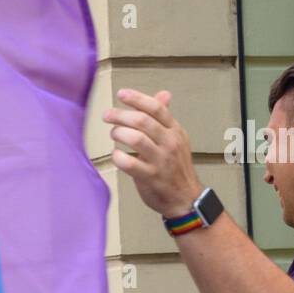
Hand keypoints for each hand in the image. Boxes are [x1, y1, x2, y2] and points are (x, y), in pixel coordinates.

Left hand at [103, 89, 203, 218]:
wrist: (186, 198)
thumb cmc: (175, 168)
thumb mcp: (175, 139)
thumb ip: (164, 118)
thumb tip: (163, 94)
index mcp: (175, 131)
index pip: (156, 108)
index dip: (137, 99)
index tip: (121, 94)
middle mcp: (169, 143)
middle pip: (142, 121)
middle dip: (121, 115)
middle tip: (107, 115)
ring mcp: (161, 160)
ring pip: (136, 139)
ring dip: (119, 133)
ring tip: (113, 134)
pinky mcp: (151, 177)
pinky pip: (130, 164)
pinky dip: (119, 157)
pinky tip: (116, 155)